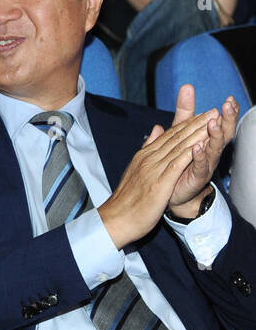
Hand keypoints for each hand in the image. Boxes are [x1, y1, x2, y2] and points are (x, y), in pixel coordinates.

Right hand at [99, 96, 234, 247]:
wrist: (116, 218)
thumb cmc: (127, 200)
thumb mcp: (136, 170)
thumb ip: (149, 149)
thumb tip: (157, 129)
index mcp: (143, 156)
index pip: (169, 136)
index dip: (187, 123)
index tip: (201, 114)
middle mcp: (148, 159)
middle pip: (176, 138)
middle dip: (196, 123)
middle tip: (212, 111)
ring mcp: (153, 170)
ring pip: (178, 148)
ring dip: (196, 134)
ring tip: (212, 123)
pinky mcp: (160, 183)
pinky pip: (177, 165)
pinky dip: (190, 152)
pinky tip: (201, 145)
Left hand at [165, 85, 238, 211]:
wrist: (172, 189)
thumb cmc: (179, 158)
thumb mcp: (181, 131)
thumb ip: (185, 112)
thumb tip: (187, 87)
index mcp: (209, 140)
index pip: (221, 123)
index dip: (227, 113)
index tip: (230, 99)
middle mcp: (211, 151)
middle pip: (223, 134)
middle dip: (227, 120)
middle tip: (228, 106)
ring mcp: (205, 164)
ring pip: (214, 149)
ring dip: (214, 136)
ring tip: (213, 124)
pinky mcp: (196, 177)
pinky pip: (199, 166)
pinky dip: (199, 156)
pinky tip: (197, 148)